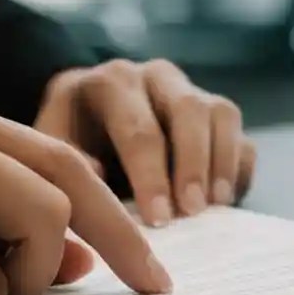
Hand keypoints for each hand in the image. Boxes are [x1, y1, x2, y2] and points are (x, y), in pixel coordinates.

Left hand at [35, 59, 255, 226]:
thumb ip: (69, 164)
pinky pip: (239, 132)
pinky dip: (238, 166)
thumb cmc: (70, 145)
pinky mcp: (215, 112)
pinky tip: (226, 200)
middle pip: (187, 110)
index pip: (137, 127)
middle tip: (191, 212)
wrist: (88, 129)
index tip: (158, 220)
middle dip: (192, 165)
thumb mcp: (54, 151)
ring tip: (215, 207)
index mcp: (110, 83)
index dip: (151, 176)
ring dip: (221, 163)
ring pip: (220, 113)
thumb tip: (99, 176)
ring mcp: (190, 89)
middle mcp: (154, 75)